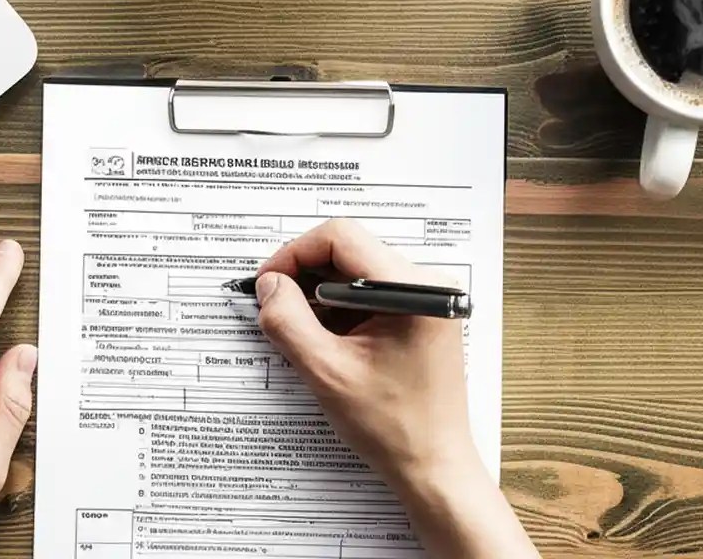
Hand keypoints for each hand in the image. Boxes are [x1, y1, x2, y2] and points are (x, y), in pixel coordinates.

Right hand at [256, 218, 537, 558]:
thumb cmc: (393, 427)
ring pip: (355, 271)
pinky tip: (329, 342)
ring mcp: (426, 297)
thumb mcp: (326, 372)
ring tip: (306, 336)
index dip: (295, 254)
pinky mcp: (420, 312)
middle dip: (306, 277)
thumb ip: (289, 321)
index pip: (342, 237)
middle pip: (349, 250)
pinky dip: (339, 310)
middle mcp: (427, 284)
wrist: (432, 465)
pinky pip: (369, 292)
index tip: (270, 282)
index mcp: (413, 290)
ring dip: (321, 297)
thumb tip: (269, 285)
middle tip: (276, 308)